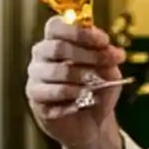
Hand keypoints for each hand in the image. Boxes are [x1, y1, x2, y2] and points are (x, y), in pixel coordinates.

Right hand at [27, 16, 126, 148]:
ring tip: (95, 87)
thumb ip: (108, 58)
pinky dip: (74, 97)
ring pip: (57, 71)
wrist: (92, 123)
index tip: (104, 40)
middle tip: (108, 62)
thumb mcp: (109, 70)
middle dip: (87, 55)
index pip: (56, 26)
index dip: (79, 31)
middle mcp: (41, 55)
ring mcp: (35, 77)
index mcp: (56, 40)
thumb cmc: (98, 89)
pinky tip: (83, 102)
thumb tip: (112, 51)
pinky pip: (55, 94)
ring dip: (82, 79)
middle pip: (57, 47)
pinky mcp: (36, 99)